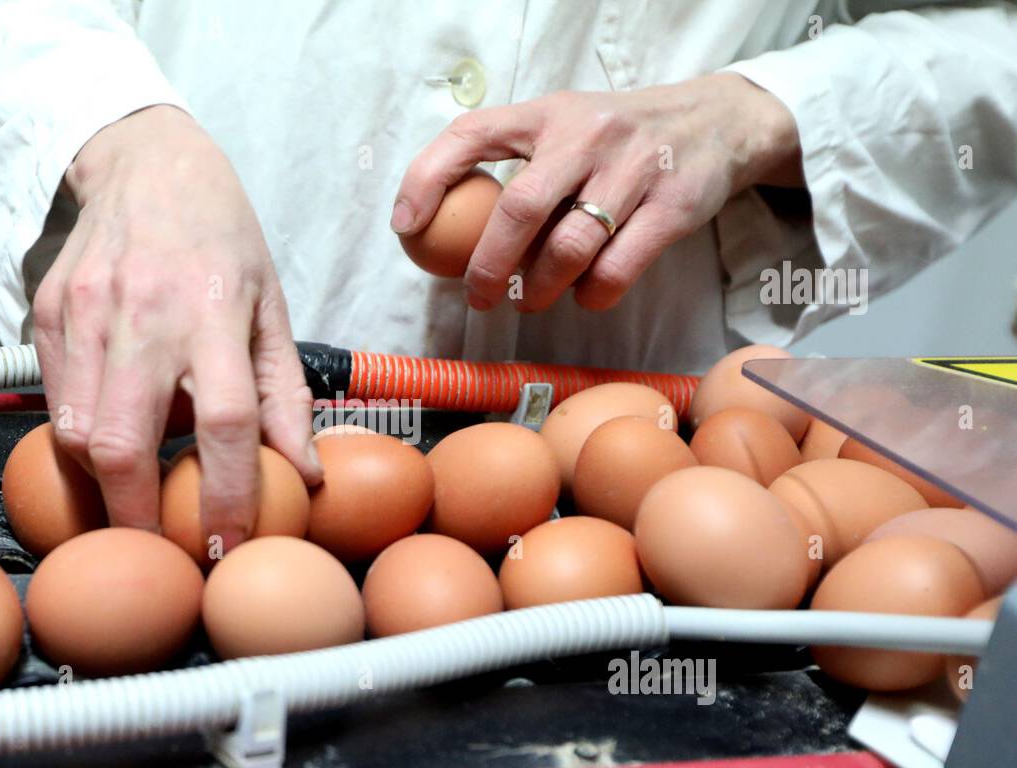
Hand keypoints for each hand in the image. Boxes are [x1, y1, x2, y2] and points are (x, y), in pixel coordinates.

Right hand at [33, 105, 320, 550]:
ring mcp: (85, 314)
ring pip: (76, 432)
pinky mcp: (45, 314)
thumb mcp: (272, 305)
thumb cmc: (221, 238)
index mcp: (215, 311)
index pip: (225, 421)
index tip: (228, 542)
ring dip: (102, 483)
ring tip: (132, 500)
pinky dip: (79, 437)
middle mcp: (144, 315)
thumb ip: (285, 394)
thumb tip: (302, 475)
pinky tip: (107, 442)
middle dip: (135, 514)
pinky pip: (55, 402)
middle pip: (124, 442)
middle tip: (157, 550)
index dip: (229, 493)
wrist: (144, 163)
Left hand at [393, 73, 801, 311]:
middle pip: (520, 208)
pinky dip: (592, 295)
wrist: (716, 121)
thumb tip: (444, 230)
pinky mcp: (672, 206)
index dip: (427, 178)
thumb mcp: (564, 127)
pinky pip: (618, 269)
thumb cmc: (618, 140)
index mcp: (547, 113)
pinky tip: (585, 296)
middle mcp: (588, 134)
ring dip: (540, 289)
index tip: (404, 226)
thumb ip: (515, 164)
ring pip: (569, 249)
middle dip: (488, 265)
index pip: (472, 134)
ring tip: (530, 299)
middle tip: (478, 296)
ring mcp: (633, 169)